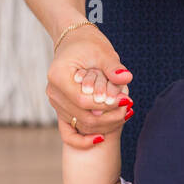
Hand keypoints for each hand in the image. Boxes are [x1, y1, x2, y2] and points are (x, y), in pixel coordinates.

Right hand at [48, 26, 134, 148]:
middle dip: (109, 117)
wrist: (74, 44)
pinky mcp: (61, 110)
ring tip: (124, 116)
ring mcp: (56, 104)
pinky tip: (101, 138)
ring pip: (81, 125)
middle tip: (129, 110)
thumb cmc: (88, 45)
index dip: (106, 105)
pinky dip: (84, 139)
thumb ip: (113, 67)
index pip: (83, 101)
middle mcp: (53, 93)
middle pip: (83, 116)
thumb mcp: (102, 52)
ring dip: (104, 125)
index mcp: (58, 76)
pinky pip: (69, 133)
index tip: (127, 101)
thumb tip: (126, 78)